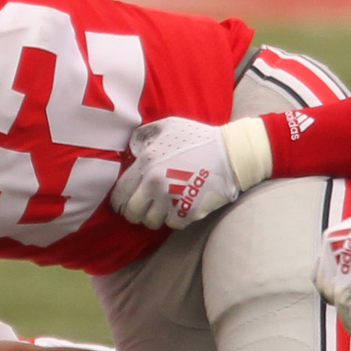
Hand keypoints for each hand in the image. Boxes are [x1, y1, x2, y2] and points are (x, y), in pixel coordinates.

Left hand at [111, 115, 261, 229]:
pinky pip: (172, 224)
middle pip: (132, 212)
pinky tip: (178, 210)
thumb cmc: (199, 137)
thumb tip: (131, 147)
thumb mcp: (168, 125)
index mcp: (146, 163)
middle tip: (141, 210)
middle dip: (134, 213)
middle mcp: (155, 184)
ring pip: (150, 222)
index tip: (122, 205)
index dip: (119, 201)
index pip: (121, 192)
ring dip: (153, 218)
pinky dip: (173, 220)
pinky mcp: (188, 211)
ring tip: (160, 210)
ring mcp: (171, 199)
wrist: (231, 153)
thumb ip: (145, 135)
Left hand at [312, 170, 350, 335]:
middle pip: (323, 284)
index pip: (321, 269)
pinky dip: (347, 319)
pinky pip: (342, 303)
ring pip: (333, 294)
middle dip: (338, 298)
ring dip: (350, 307)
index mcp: (331, 238)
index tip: (347, 292)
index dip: (329, 284)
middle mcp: (329, 249)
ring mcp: (336, 262)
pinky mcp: (348, 274)